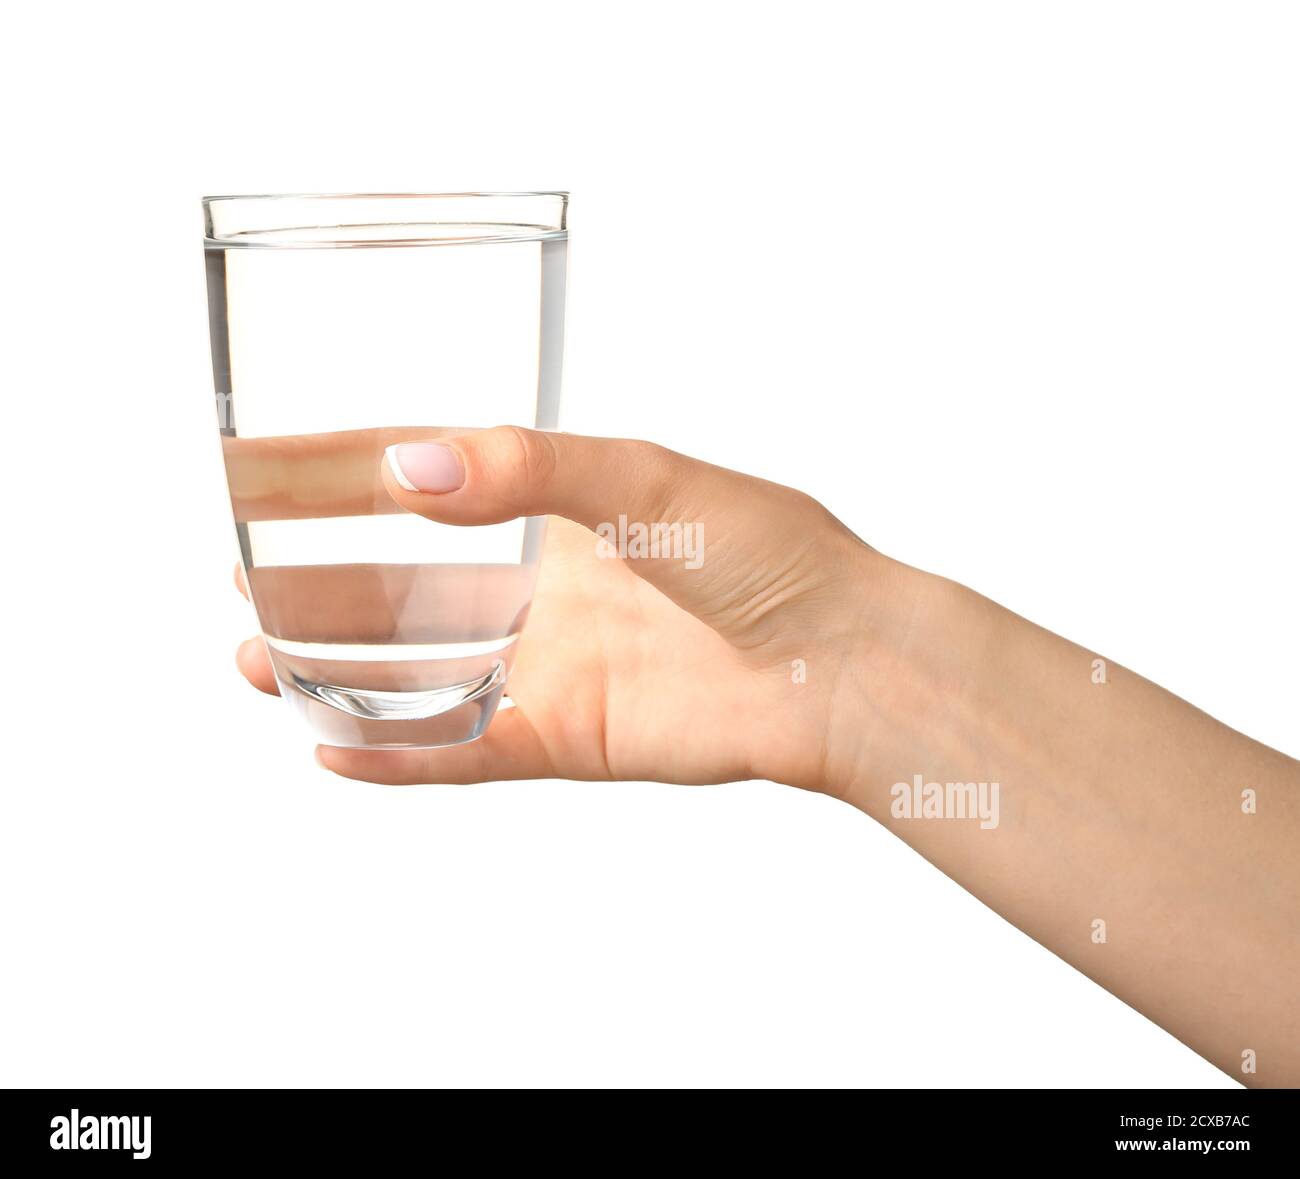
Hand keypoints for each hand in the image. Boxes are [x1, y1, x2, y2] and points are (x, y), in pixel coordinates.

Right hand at [236, 426, 899, 788]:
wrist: (844, 657)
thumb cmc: (771, 551)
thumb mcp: (647, 479)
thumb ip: (532, 470)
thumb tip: (413, 467)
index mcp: (565, 513)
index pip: (430, 487)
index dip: (345, 479)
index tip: (262, 472)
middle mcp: (550, 591)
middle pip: (407, 587)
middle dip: (321, 582)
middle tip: (241, 575)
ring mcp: (555, 668)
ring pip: (420, 673)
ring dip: (337, 669)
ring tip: (257, 659)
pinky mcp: (570, 739)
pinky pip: (463, 754)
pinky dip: (396, 756)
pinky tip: (328, 745)